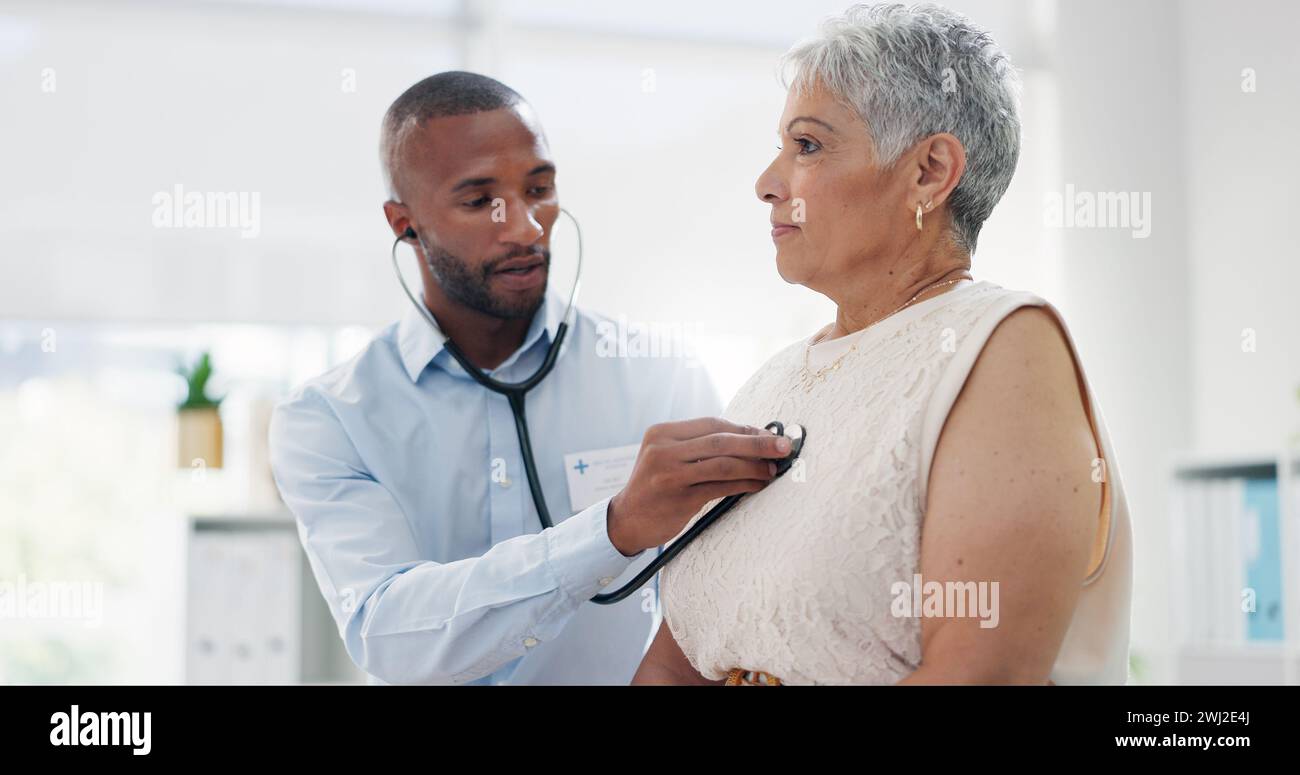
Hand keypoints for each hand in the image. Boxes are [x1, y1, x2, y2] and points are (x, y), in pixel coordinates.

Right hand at [606, 418, 791, 555]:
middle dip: (758, 443)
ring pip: (723, 463)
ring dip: (755, 466)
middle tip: (785, 446)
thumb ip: (700, 446)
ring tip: (773, 470)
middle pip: (721, 440)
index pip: (712, 424)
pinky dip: (745, 484)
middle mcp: (663, 450)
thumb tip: (752, 438)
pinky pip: (721, 487)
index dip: (745, 429)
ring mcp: (670, 474)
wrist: (626, 520)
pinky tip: (758, 485)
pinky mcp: (679, 498)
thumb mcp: (668, 457)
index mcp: (662, 433)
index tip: (770, 435)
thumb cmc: (656, 487)